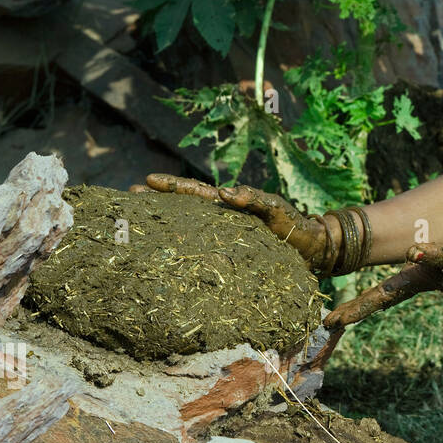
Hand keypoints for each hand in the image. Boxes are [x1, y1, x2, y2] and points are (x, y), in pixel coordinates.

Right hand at [130, 173, 334, 274]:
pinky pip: (199, 254)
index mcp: (230, 207)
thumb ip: (256, 200)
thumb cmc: (297, 227)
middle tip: (128, 199)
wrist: (314, 251)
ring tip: (137, 224)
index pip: (196, 194)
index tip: (146, 181)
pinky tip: (163, 261)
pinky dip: (180, 253)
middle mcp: (222, 222)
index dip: (172, 187)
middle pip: (183, 209)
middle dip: (157, 204)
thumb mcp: (278, 209)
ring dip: (163, 226)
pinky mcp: (228, 260)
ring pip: (187, 229)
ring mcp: (223, 240)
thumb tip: (226, 192)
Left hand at [323, 236, 442, 328]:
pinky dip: (380, 293)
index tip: (331, 321)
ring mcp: (422, 280)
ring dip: (364, 304)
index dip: (355, 308)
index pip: (380, 297)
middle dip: (353, 311)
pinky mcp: (429, 273)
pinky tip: (377, 295)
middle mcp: (416, 282)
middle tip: (328, 323)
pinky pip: (397, 286)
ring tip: (344, 314)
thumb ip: (438, 253)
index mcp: (418, 280)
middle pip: (378, 300)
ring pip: (386, 295)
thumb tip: (413, 252)